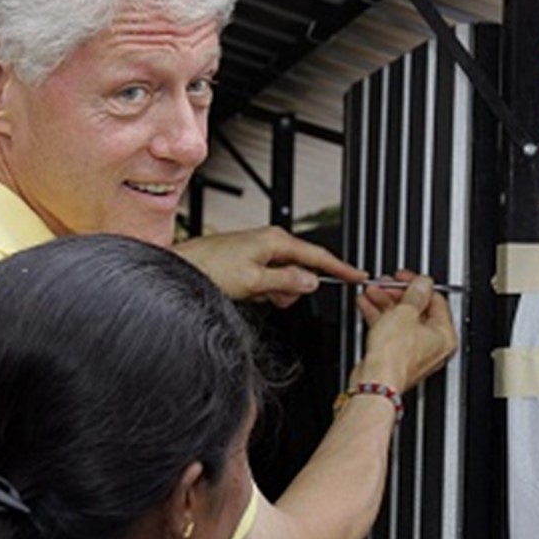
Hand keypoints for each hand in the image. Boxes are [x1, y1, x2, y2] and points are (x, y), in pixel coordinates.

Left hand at [173, 226, 366, 307]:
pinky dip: (264, 290)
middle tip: (274, 297)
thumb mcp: (255, 281)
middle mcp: (268, 241)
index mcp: (275, 240)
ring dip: (276, 291)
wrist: (180, 270)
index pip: (318, 255)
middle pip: (300, 269)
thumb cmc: (209, 269)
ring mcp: (258, 250)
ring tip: (255, 294)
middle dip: (293, 288)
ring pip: (284, 277)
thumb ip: (287, 281)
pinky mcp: (247, 260)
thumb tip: (310, 282)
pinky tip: (248, 293)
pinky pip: (268, 279)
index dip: (340, 268)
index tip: (357, 276)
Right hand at [353, 271, 457, 392]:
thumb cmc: (394, 356)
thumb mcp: (405, 312)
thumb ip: (415, 294)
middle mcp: (432, 346)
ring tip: (372, 291)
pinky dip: (379, 317)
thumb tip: (423, 283)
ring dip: (385, 302)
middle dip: (398, 294)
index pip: (436, 301)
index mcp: (444, 336)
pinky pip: (390, 332)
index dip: (418, 285)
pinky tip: (367, 305)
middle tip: (386, 284)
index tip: (404, 278)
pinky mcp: (395, 357)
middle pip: (418, 310)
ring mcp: (413, 353)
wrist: (374, 381)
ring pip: (401, 320)